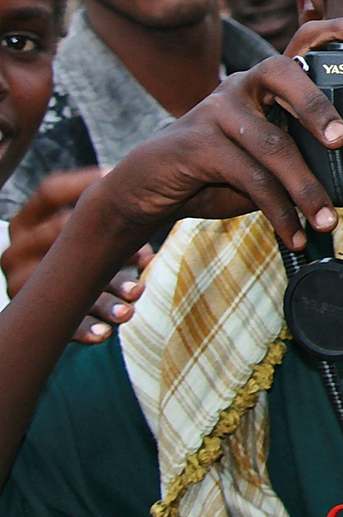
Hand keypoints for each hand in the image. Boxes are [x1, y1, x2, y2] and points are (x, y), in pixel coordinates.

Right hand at [4, 170, 155, 343]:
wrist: (48, 297)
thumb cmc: (82, 252)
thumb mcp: (87, 232)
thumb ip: (111, 222)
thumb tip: (152, 231)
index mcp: (25, 223)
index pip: (50, 191)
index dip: (89, 184)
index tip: (130, 187)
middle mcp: (16, 252)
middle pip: (60, 239)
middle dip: (105, 248)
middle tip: (146, 260)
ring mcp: (20, 285)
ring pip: (64, 288)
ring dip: (103, 296)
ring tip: (133, 302)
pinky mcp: (35, 318)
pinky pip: (60, 325)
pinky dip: (85, 329)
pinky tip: (105, 333)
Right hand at [97, 18, 342, 250]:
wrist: (151, 185)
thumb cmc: (219, 166)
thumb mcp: (268, 156)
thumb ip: (302, 154)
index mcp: (266, 81)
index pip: (302, 41)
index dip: (336, 31)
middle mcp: (242, 85)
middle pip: (284, 75)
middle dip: (317, 108)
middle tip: (341, 140)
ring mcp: (217, 109)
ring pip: (272, 145)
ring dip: (304, 189)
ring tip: (324, 220)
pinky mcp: (198, 143)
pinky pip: (249, 177)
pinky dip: (278, 211)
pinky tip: (293, 233)